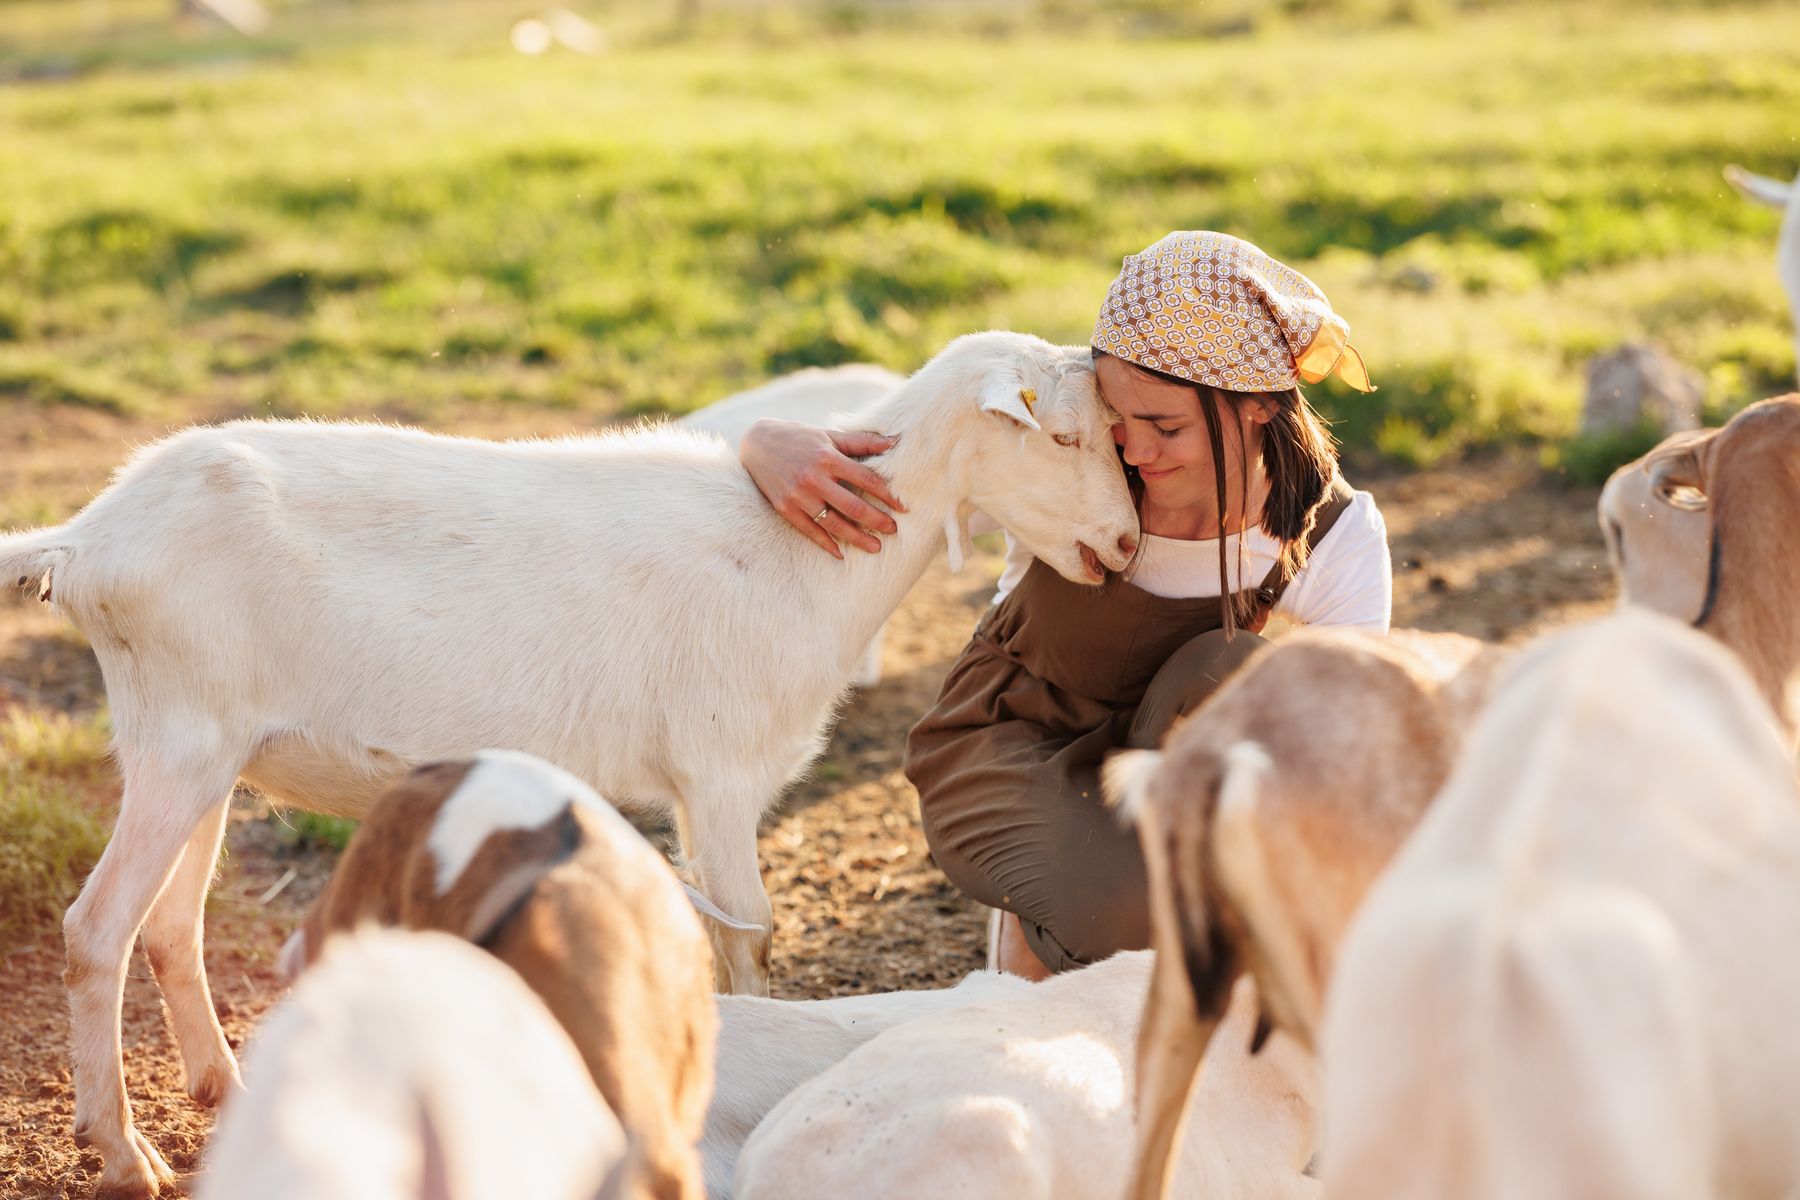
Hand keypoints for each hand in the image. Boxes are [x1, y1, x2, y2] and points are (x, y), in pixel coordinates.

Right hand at [740, 419, 905, 557]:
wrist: (757, 444)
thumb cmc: (798, 437)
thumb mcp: (829, 435)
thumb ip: (861, 441)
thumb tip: (894, 442)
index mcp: (828, 457)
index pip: (865, 479)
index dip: (886, 495)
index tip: (902, 507)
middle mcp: (813, 478)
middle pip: (852, 505)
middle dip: (876, 520)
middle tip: (893, 530)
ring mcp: (798, 496)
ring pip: (833, 523)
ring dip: (856, 538)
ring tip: (875, 547)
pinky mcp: (785, 509)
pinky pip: (810, 530)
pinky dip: (826, 543)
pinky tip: (841, 553)